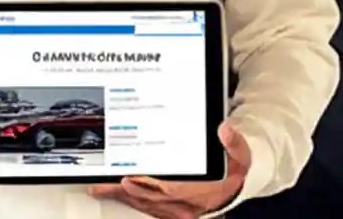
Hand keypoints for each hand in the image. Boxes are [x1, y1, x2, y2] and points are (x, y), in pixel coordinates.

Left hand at [87, 123, 250, 217]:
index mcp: (201, 191)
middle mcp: (187, 204)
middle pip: (152, 198)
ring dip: (124, 196)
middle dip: (127, 190)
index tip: (129, 178)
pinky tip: (116, 192)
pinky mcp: (170, 212)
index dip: (149, 185)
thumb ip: (235, 145)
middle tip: (105, 182)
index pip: (172, 190)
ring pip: (146, 205)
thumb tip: (225, 131)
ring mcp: (177, 210)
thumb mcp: (241, 157)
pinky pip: (147, 208)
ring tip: (101, 187)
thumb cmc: (232, 172)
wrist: (233, 189)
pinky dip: (131, 200)